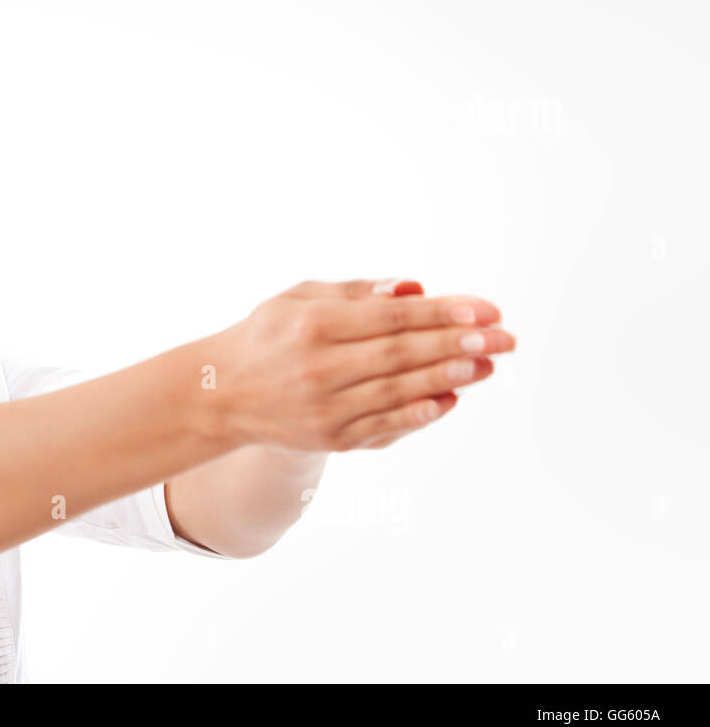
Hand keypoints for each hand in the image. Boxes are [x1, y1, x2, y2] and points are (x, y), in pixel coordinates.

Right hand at [208, 277, 514, 453]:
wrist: (222, 393)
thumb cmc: (268, 335)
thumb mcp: (298, 298)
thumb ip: (355, 292)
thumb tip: (413, 288)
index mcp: (312, 324)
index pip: (392, 317)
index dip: (443, 313)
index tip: (484, 310)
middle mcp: (319, 368)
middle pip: (402, 354)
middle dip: (460, 344)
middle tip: (505, 336)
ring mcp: (325, 408)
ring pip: (399, 391)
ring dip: (450, 378)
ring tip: (488, 364)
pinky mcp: (331, 439)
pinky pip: (385, 427)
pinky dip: (420, 414)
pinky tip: (451, 399)